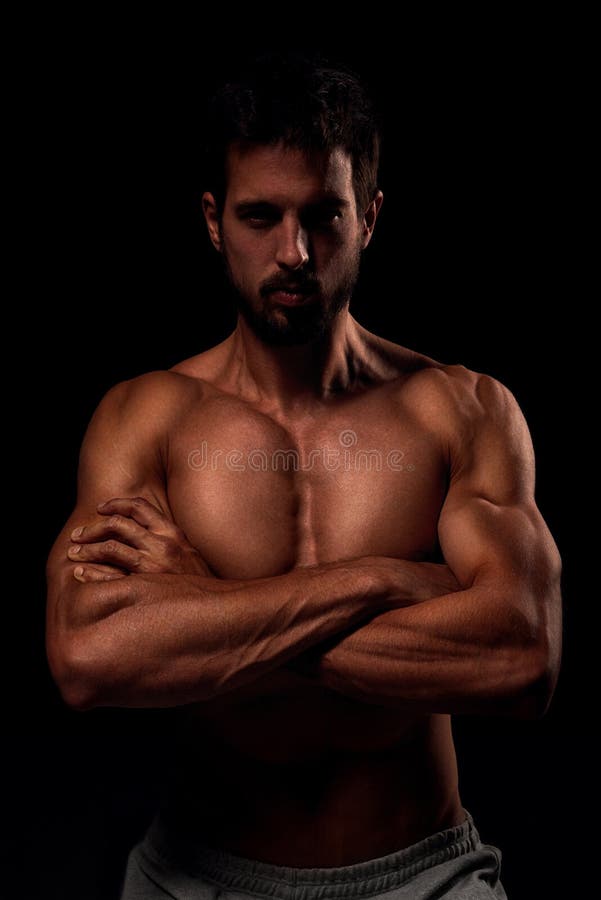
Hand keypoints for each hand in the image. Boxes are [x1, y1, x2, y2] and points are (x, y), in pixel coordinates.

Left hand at [68, 496, 211, 582]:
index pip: (139, 507)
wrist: (217, 606)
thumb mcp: (188, 552)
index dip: (116, 504)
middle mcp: (162, 544)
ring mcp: (154, 566)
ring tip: (74, 553)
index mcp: (172, 532)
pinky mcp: (146, 587)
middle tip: (78, 535)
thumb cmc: (199, 581)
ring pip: (110, 548)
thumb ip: (168, 541)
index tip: (100, 508)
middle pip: (118, 525)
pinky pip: (111, 578)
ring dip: (86, 549)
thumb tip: (143, 533)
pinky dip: (91, 574)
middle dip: (93, 528)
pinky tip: (80, 573)